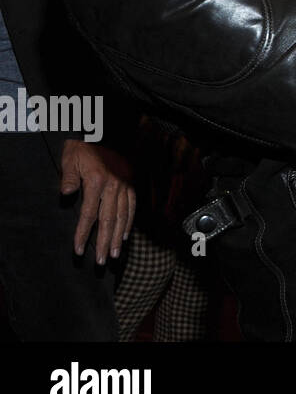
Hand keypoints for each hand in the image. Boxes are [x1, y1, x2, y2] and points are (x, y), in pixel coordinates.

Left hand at [60, 140, 134, 264]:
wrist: (105, 132)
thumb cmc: (84, 147)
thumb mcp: (71, 159)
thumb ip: (69, 178)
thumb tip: (66, 194)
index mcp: (96, 181)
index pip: (89, 214)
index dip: (83, 233)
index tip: (78, 250)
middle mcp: (113, 186)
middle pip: (108, 220)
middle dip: (104, 242)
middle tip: (102, 261)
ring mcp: (124, 186)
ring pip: (122, 216)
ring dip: (118, 237)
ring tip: (115, 254)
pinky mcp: (131, 184)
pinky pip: (132, 206)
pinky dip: (129, 222)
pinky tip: (125, 235)